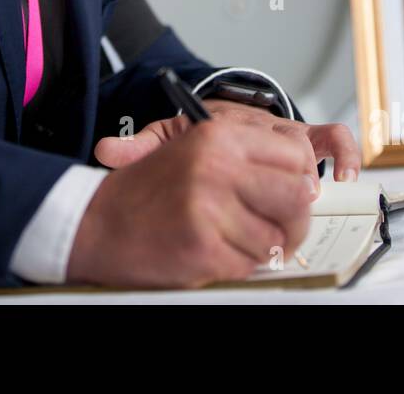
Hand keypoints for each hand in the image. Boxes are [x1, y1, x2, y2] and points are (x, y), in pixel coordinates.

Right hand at [67, 118, 316, 288]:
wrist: (94, 222)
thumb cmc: (145, 190)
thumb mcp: (192, 150)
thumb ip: (247, 159)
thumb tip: (308, 184)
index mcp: (219, 136)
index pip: (296, 156)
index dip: (301, 182)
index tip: (293, 196)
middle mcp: (218, 166)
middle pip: (297, 198)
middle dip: (296, 221)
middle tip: (280, 230)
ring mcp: (211, 209)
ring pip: (276, 239)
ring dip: (262, 249)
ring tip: (234, 242)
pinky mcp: (204, 248)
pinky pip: (250, 266)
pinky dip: (238, 267)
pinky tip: (214, 254)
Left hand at [94, 99, 362, 188]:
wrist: (214, 121)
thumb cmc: (195, 141)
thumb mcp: (164, 143)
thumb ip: (140, 149)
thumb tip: (106, 150)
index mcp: (225, 127)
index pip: (244, 139)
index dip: (251, 173)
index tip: (246, 203)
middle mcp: (260, 128)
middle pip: (285, 154)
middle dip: (289, 193)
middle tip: (283, 228)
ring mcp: (287, 133)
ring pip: (310, 150)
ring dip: (311, 180)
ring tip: (306, 212)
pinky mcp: (309, 139)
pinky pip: (335, 139)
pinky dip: (345, 155)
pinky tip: (348, 179)